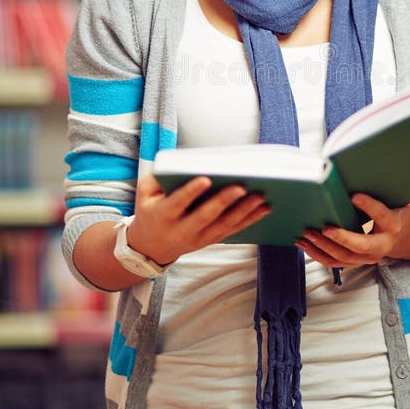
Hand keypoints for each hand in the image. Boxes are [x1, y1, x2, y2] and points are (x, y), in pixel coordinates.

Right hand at [127, 173, 269, 264]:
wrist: (151, 246)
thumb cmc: (150, 209)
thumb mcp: (145, 193)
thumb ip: (159, 177)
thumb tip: (184, 163)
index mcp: (163, 215)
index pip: (177, 203)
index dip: (191, 191)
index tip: (206, 178)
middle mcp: (182, 230)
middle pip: (206, 216)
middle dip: (224, 201)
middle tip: (241, 186)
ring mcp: (198, 238)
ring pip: (224, 225)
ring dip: (244, 211)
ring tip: (261, 196)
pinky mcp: (212, 240)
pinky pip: (233, 230)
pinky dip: (250, 219)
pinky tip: (264, 208)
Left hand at [296, 193, 409, 267]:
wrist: (403, 237)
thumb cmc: (394, 213)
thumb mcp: (395, 200)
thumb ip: (380, 191)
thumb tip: (356, 173)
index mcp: (393, 224)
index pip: (380, 215)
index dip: (368, 205)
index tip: (353, 196)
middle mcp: (381, 245)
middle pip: (360, 245)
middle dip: (341, 237)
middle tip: (324, 228)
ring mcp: (368, 257)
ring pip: (343, 257)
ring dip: (323, 246)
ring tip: (307, 234)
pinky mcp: (355, 261)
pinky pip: (334, 262)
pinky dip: (317, 254)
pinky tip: (304, 244)